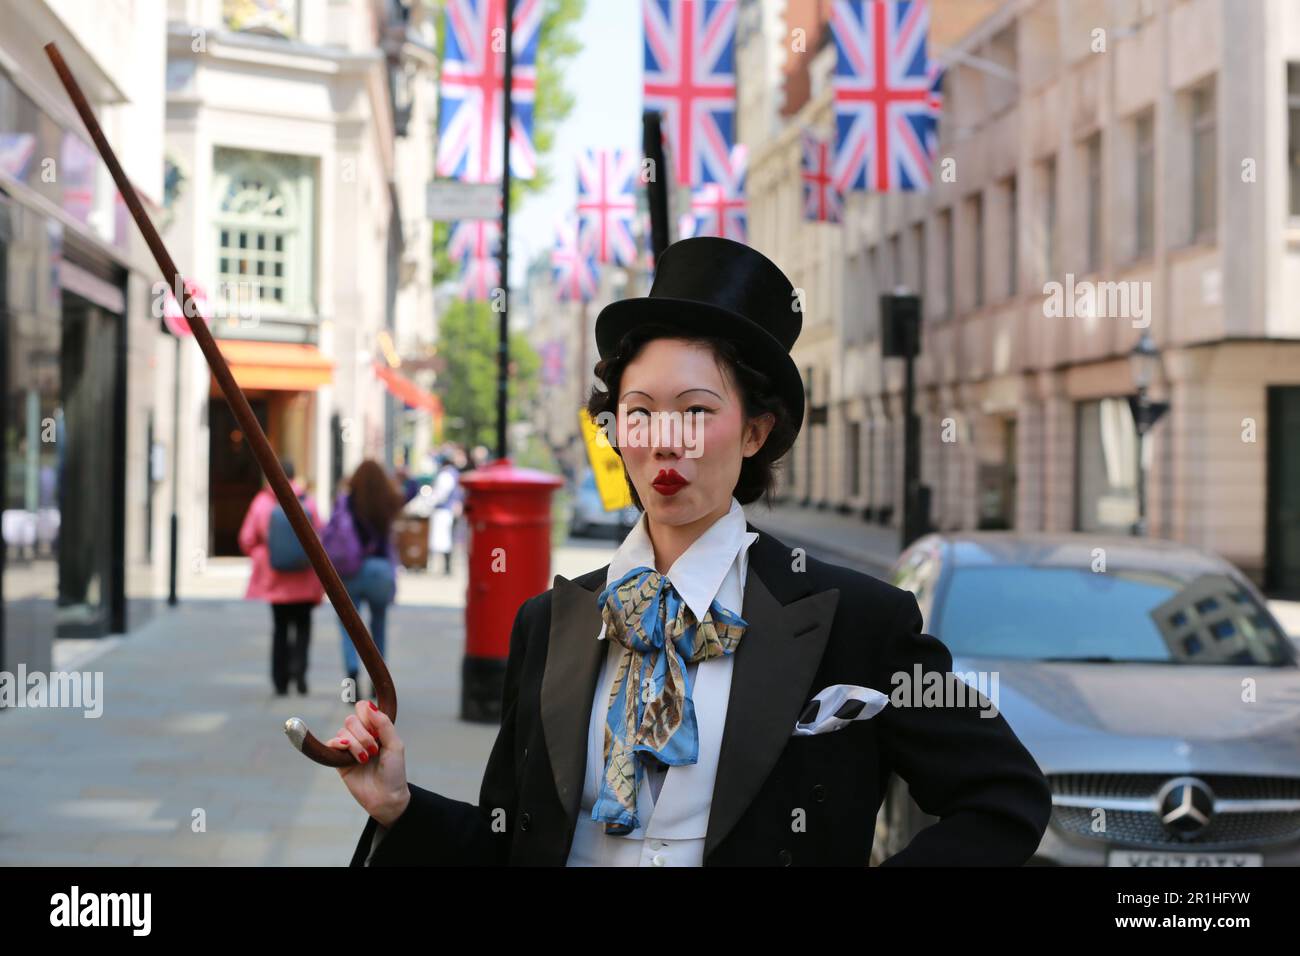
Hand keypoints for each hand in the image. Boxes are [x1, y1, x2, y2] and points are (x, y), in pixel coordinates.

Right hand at [329, 700, 410, 826]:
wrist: (386, 797)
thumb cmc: (394, 772)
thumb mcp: (395, 745)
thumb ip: (383, 724)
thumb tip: (368, 705)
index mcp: (375, 729)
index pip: (363, 709)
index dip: (367, 716)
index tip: (376, 729)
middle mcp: (361, 736)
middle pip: (351, 719)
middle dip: (363, 734)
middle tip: (374, 750)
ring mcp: (349, 748)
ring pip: (343, 731)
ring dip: (356, 744)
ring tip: (365, 759)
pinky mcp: (339, 760)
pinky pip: (331, 743)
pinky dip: (338, 744)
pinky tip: (348, 751)